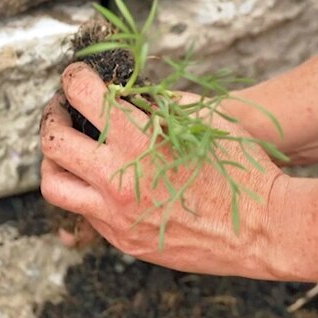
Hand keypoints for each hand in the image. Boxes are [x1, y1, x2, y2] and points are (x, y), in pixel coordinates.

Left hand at [40, 63, 286, 278]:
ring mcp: (116, 216)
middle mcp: (118, 180)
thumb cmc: (242, 169)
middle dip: (53, 117)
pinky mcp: (123, 241)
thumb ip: (160, 104)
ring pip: (54, 186)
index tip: (77, 76)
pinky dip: (87, 191)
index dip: (74, 77)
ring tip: (70, 148)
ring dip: (55, 160)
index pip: (83, 94)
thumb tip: (128, 93)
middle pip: (53, 142)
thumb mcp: (204, 120)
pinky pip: (85, 213)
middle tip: (64, 110)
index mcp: (139, 141)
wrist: (264, 229)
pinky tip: (107, 180)